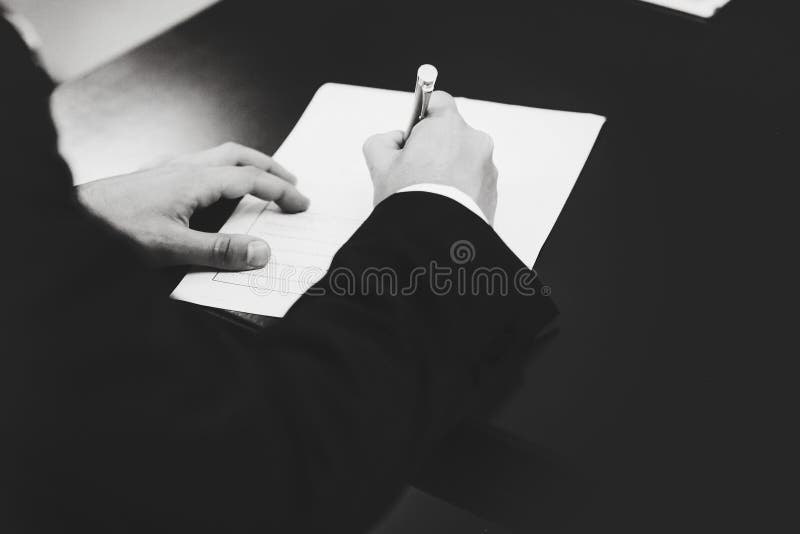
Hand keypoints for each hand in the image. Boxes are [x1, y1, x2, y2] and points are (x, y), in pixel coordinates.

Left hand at [77, 143, 309, 269]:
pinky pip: (199, 163)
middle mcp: (184, 168)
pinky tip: (214, 185)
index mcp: (195, 181)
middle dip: (269, 166)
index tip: (301, 203)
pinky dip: (221, 169)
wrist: (72, 220)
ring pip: (218, 155)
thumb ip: (219, 250)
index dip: (280, 190)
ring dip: (246, 164)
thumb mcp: (171, 248)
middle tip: (292, 182)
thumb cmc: (115, 231)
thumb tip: (262, 252)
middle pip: (238, 155)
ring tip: (262, 180)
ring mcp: (168, 170)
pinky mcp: (156, 177)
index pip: (250, 179)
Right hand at [362, 91, 497, 222]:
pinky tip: (444, 206)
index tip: (412, 135)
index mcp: (448, 126)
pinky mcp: (492, 193)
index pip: (437, 101)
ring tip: (430, 195)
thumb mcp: (379, 163)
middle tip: (414, 173)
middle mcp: (474, 141)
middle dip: (435, 149)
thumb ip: (383, 141)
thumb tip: (396, 142)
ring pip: (464, 160)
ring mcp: (487, 168)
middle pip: (451, 135)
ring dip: (450, 170)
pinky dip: (461, 190)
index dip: (421, 117)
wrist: (435, 238)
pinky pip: (474, 182)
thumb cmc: (409, 198)